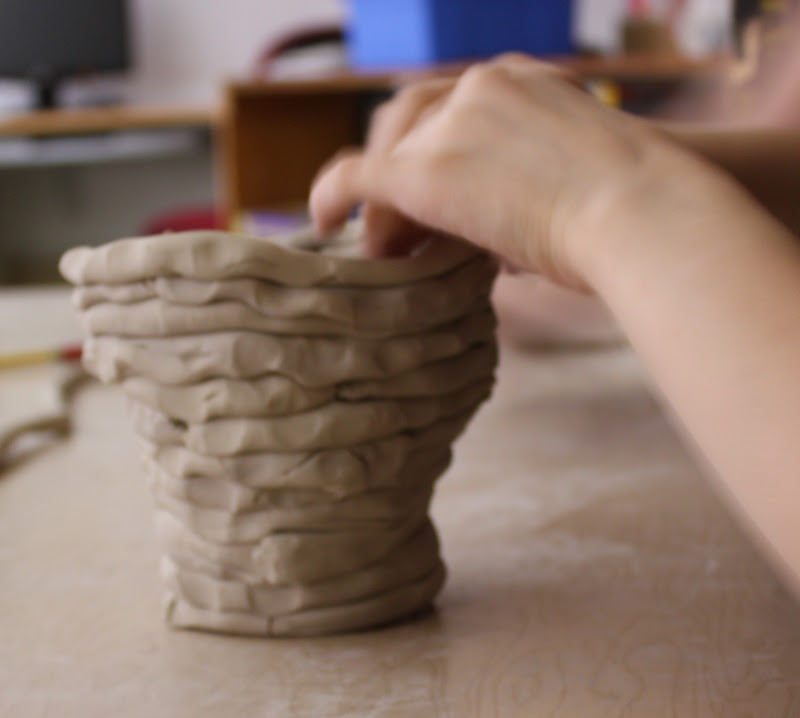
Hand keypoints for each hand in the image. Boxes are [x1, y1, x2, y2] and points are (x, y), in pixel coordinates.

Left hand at [310, 54, 699, 289]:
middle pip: (411, 122)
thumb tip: (496, 246)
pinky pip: (356, 176)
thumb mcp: (579, 185)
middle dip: (400, 175)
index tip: (429, 195)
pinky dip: (330, 197)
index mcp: (522, 82)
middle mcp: (480, 86)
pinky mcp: (424, 170)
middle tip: (402, 232)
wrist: (644, 213)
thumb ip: (527, 196)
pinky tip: (322, 226)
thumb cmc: (637, 211)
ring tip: (387, 252)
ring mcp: (451, 123)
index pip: (452, 109)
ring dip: (383, 203)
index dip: (432, 152)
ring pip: (387, 155)